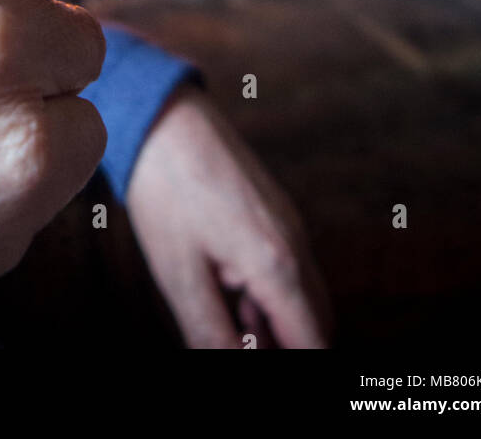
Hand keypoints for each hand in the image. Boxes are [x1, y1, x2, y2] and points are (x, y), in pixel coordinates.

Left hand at [126, 85, 331, 347]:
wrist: (162, 116)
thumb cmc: (166, 189)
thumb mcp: (179, 275)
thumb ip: (211, 334)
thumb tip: (229, 364)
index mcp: (278, 265)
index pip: (314, 343)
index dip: (294, 363)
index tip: (257, 356)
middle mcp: (297, 243)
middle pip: (317, 324)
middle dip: (286, 345)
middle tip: (238, 340)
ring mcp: (290, 223)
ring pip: (303, 296)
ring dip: (275, 321)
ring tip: (223, 312)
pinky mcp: (276, 212)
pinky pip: (289, 267)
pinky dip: (268, 291)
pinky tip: (225, 284)